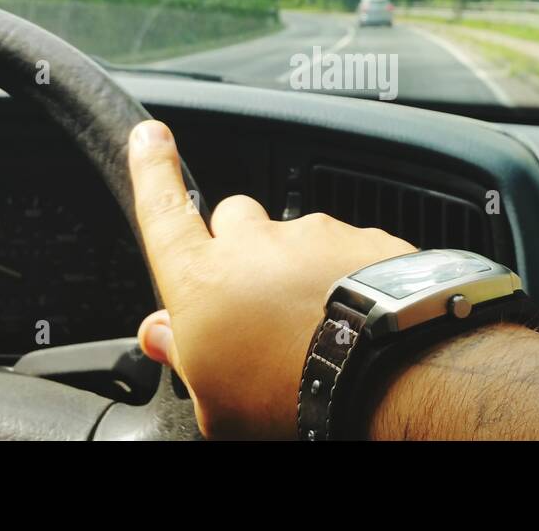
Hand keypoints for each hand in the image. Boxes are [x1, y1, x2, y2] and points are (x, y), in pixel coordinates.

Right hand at [127, 119, 414, 438]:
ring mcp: (314, 235)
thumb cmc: (292, 399)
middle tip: (256, 300)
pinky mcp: (364, 239)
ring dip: (299, 267)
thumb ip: (184, 356)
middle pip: (235, 219)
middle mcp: (254, 243)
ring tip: (318, 322)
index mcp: (203, 280)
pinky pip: (347, 249)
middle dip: (241, 246)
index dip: (152, 170)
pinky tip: (357, 316)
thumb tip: (159, 334)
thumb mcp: (217, 403)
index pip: (163, 210)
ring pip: (295, 237)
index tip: (148, 136)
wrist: (390, 377)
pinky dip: (348, 274)